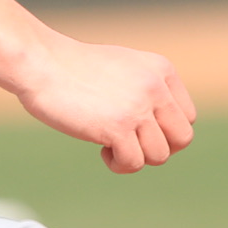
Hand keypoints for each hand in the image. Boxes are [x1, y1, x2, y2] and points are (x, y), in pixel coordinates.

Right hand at [7, 34, 195, 173]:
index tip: (139, 129)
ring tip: (110, 145)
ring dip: (135, 157)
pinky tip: (101, 149)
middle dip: (158, 148)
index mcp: (160, 69)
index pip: (187, 117)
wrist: (40, 63)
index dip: (165, 131)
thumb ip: (148, 90)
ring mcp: (137, 107)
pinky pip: (134, 163)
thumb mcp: (123, 67)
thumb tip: (165, 129)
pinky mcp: (117, 127)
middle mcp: (155, 87)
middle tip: (130, 142)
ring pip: (159, 155)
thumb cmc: (73, 67)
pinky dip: (119, 164)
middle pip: (182, 138)